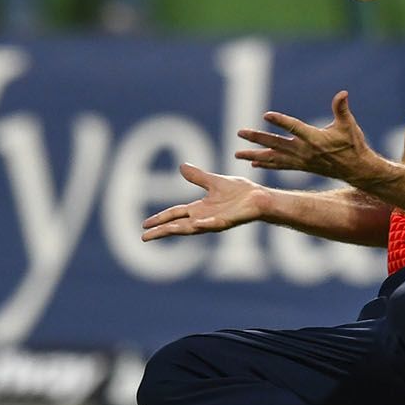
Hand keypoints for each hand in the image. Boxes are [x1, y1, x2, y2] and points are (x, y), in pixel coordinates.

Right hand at [140, 163, 266, 239]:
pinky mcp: (228, 221)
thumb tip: (181, 166)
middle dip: (161, 231)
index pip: (175, 215)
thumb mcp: (214, 182)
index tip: (145, 225)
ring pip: (191, 228)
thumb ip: (198, 177)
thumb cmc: (241, 193)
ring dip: (176, 230)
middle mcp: (205, 218)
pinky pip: (214, 224)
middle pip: (178, 225)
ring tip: (160, 233)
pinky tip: (195, 225)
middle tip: (144, 237)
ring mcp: (215, 221)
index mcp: (200, 209)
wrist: (260, 197)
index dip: (160, 219)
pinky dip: (204, 225)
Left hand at [234, 91, 382, 184]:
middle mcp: (304, 151)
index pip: (294, 128)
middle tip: (240, 132)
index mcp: (315, 139)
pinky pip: (280, 166)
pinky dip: (267, 164)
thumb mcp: (349, 125)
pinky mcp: (301, 166)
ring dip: (255, 155)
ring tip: (237, 154)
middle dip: (257, 138)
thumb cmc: (353, 145)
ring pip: (274, 157)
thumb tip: (343, 93)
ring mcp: (301, 161)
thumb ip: (342, 109)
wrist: (356, 169)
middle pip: (276, 143)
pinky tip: (254, 162)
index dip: (281, 121)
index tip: (266, 115)